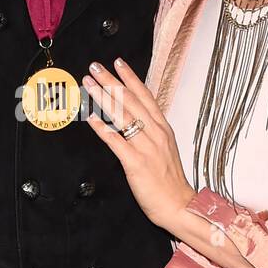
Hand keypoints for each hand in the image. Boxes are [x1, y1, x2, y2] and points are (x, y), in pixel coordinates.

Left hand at [82, 57, 195, 232]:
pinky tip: (91, 118)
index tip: (118, 62)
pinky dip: (102, 128)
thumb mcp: (165, 148)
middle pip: (130, 100)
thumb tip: (135, 119)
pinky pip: (116, 141)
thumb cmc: (170, 180)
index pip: (145, 96)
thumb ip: (151, 132)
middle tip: (95, 67)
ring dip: (102, 97)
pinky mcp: (136, 163)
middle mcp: (155, 133)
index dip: (130, 77)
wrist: (179, 205)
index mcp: (162, 128)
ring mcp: (146, 147)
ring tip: (88, 84)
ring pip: (122, 115)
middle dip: (110, 81)